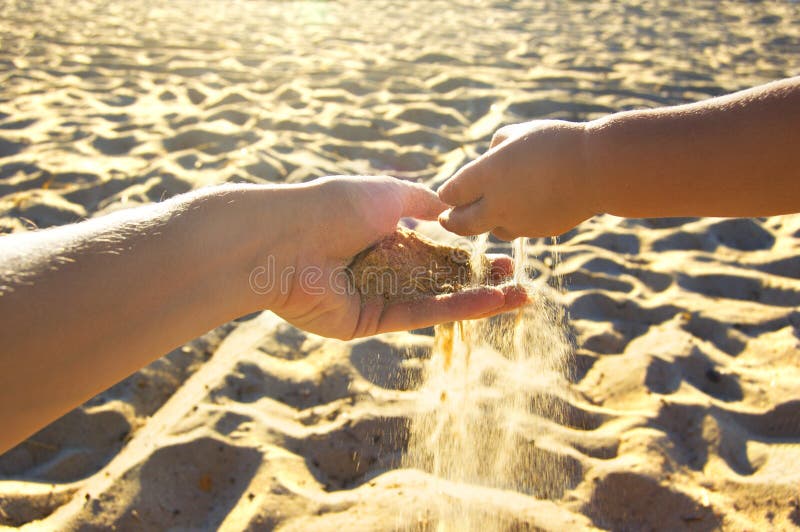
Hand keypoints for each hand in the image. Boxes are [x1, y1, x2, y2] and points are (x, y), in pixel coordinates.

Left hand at [255, 176, 526, 338]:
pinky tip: (492, 302)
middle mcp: (381, 266)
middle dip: (479, 277)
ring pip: (435, 298)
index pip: (434, 245)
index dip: (468, 250)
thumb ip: (419, 200)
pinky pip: (418, 314)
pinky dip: (455, 308)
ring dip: (478, 298)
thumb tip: (447, 204)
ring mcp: (375, 296)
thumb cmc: (333, 206)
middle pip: (439, 276)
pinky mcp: (369, 322)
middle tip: (518, 276)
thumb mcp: (385, 192)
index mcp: (383, 233)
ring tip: (520, 295)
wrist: (287, 240)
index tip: (502, 251)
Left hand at [437, 120, 594, 238]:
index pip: (451, 193)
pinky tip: (524, 208)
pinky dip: (515, 221)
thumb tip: (489, 163)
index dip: (447, 193)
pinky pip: (518, 230)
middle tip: (446, 219)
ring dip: (486, 222)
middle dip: (452, 221)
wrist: (597, 169)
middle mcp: (496, 204)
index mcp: (486, 175)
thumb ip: (494, 149)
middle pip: (461, 223)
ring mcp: (517, 222)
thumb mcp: (517, 133)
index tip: (448, 193)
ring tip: (489, 211)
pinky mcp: (538, 232)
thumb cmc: (555, 142)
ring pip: (491, 229)